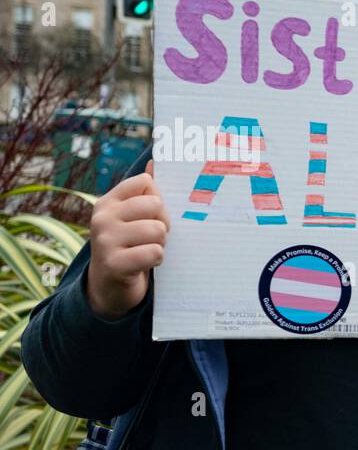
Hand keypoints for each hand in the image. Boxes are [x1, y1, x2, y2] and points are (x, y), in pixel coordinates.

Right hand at [86, 159, 169, 319]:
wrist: (109, 287)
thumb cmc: (129, 246)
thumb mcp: (133, 218)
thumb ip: (144, 193)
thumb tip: (155, 162)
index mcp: (108, 202)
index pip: (146, 183)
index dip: (159, 200)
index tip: (152, 216)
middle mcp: (102, 217)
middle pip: (156, 205)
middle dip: (163, 224)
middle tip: (153, 238)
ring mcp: (105, 240)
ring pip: (158, 230)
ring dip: (161, 244)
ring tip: (147, 251)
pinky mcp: (114, 263)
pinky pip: (155, 252)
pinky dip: (157, 259)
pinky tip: (145, 263)